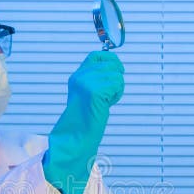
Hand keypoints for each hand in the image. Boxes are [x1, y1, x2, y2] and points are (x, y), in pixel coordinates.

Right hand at [42, 51, 124, 193]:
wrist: (75, 138)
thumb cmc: (84, 122)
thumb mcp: (88, 96)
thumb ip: (97, 81)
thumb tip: (116, 69)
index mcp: (77, 77)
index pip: (97, 55)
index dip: (110, 60)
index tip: (116, 71)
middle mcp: (80, 76)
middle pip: (112, 65)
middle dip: (116, 79)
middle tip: (107, 97)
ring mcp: (87, 83)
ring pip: (117, 76)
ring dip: (117, 90)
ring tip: (105, 103)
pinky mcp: (95, 91)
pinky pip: (118, 84)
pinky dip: (116, 95)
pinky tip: (107, 105)